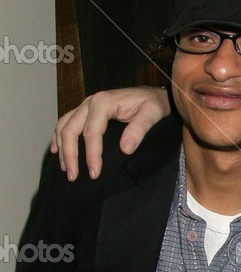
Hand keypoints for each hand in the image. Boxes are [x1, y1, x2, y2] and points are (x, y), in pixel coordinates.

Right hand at [51, 86, 171, 180]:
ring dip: (62, 148)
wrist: (152, 95)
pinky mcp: (85, 111)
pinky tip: (57, 151)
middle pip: (70, 129)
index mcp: (104, 102)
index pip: (91, 131)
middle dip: (70, 154)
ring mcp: (86, 106)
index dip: (91, 154)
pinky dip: (59, 137)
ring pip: (64, 125)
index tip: (94, 173)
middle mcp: (90, 102)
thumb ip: (139, 130)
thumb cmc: (152, 104)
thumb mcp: (151, 114)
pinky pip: (65, 122)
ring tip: (66, 169)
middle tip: (73, 176)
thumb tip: (125, 148)